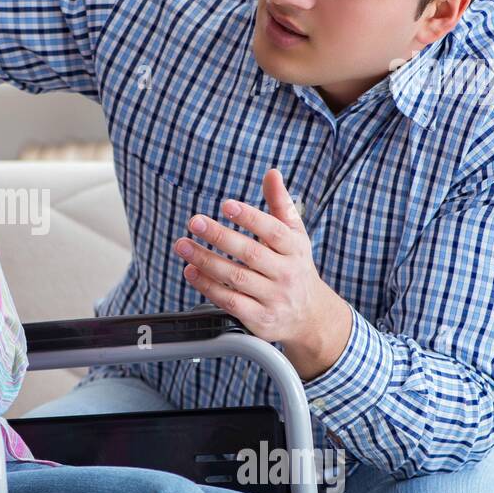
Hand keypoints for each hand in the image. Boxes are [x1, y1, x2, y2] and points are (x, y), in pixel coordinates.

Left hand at [172, 168, 352, 379]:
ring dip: (205, 260)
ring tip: (183, 245)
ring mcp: (273, 298)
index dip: (251, 217)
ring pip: (235, 278)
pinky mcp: (259, 319)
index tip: (227, 205)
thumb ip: (280, 204)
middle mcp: (286, 274)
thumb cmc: (296, 269)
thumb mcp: (295, 236)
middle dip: (220, 236)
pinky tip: (191, 271)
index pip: (274, 231)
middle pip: (250, 253)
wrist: (310, 317)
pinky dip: (207, 287)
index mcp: (295, 249)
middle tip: (195, 221)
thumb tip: (272, 173)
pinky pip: (229, 301)